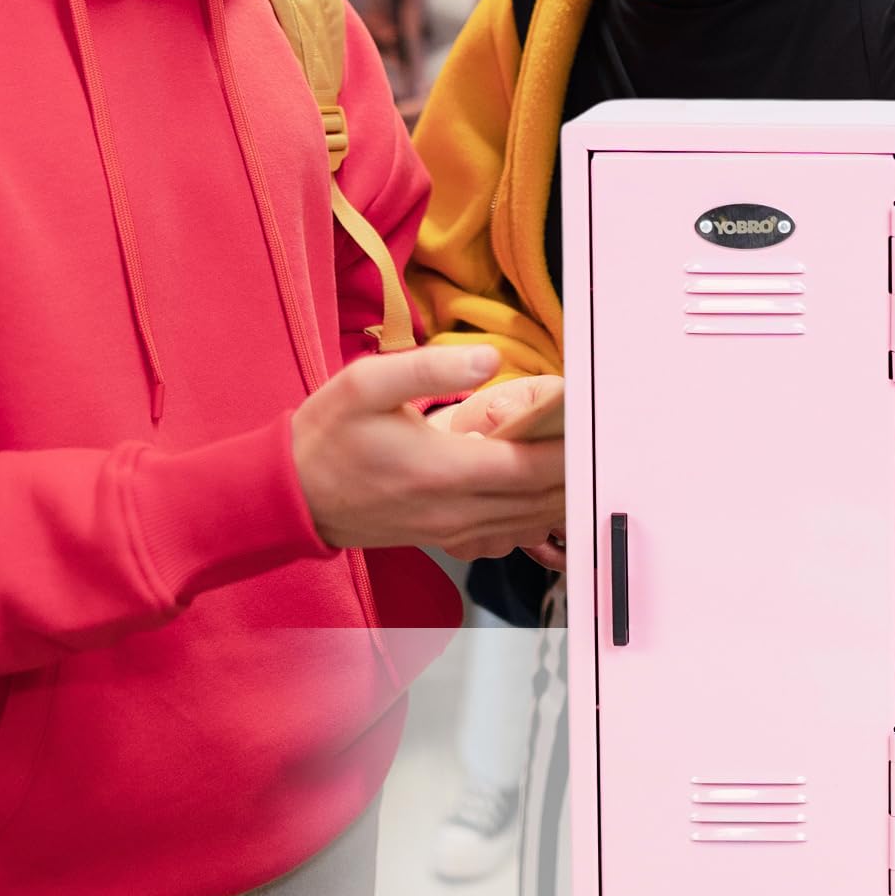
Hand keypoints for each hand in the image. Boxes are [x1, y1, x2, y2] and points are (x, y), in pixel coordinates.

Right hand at [292, 347, 566, 562]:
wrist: (292, 495)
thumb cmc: (328, 436)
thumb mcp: (367, 384)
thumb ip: (431, 369)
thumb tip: (489, 358)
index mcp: (444, 469)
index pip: (531, 467)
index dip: (570, 448)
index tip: (593, 421)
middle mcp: (457, 509)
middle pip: (542, 499)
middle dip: (577, 470)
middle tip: (601, 436)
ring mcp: (453, 530)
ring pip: (530, 522)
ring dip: (562, 494)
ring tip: (585, 459)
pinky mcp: (447, 537)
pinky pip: (506, 535)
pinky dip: (534, 518)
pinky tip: (542, 493)